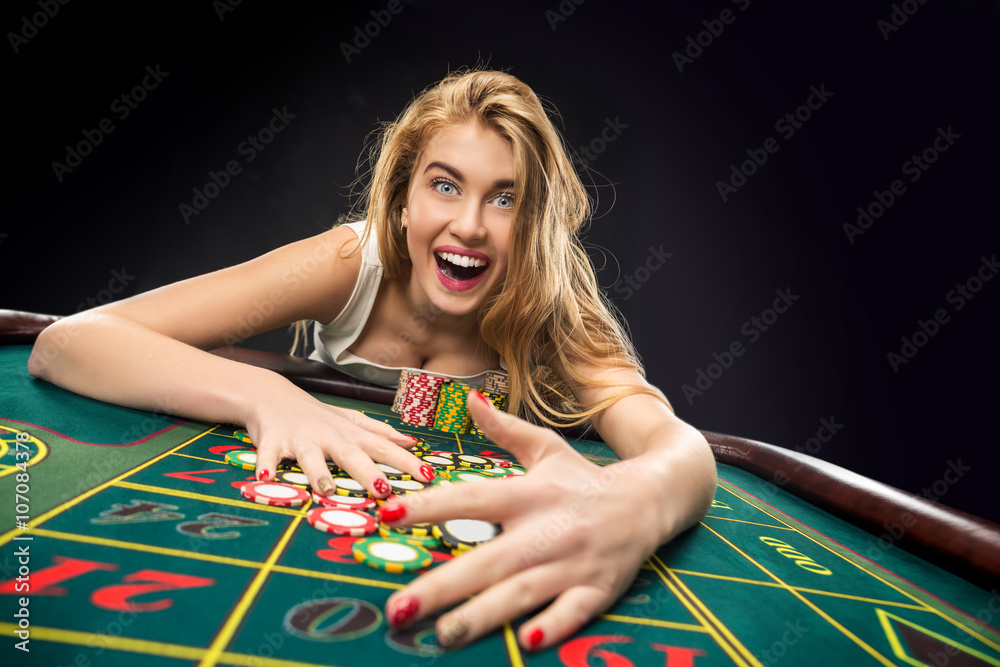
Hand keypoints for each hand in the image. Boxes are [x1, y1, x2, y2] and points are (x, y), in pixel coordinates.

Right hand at [245, 380, 433, 497]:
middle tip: (383, 489)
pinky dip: (266, 466)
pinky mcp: (272, 443)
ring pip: (311, 457)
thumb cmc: (316, 416)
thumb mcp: (350, 421)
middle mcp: (329, 437)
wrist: (271, 395)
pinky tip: (266, 477)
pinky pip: (268, 456)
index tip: (428, 476)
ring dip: (318, 473)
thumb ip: (380, 433)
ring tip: (326, 489)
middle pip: (351, 455)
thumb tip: (411, 441)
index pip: (384, 448)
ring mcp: (301, 440)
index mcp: (350, 434)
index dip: (406, 462)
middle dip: (367, 472)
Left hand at [378, 390, 666, 650]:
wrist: (649, 500)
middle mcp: (549, 528)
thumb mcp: (546, 448)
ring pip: (523, 592)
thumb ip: (504, 428)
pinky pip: (573, 612)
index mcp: (530, 493)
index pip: (473, 498)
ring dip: (482, 616)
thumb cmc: (584, 479)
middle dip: (443, 586)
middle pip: (490, 560)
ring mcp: (574, 562)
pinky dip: (552, 626)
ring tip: (442, 636)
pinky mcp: (598, 589)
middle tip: (399, 609)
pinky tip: (525, 643)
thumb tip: (470, 398)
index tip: (387, 515)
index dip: (430, 506)